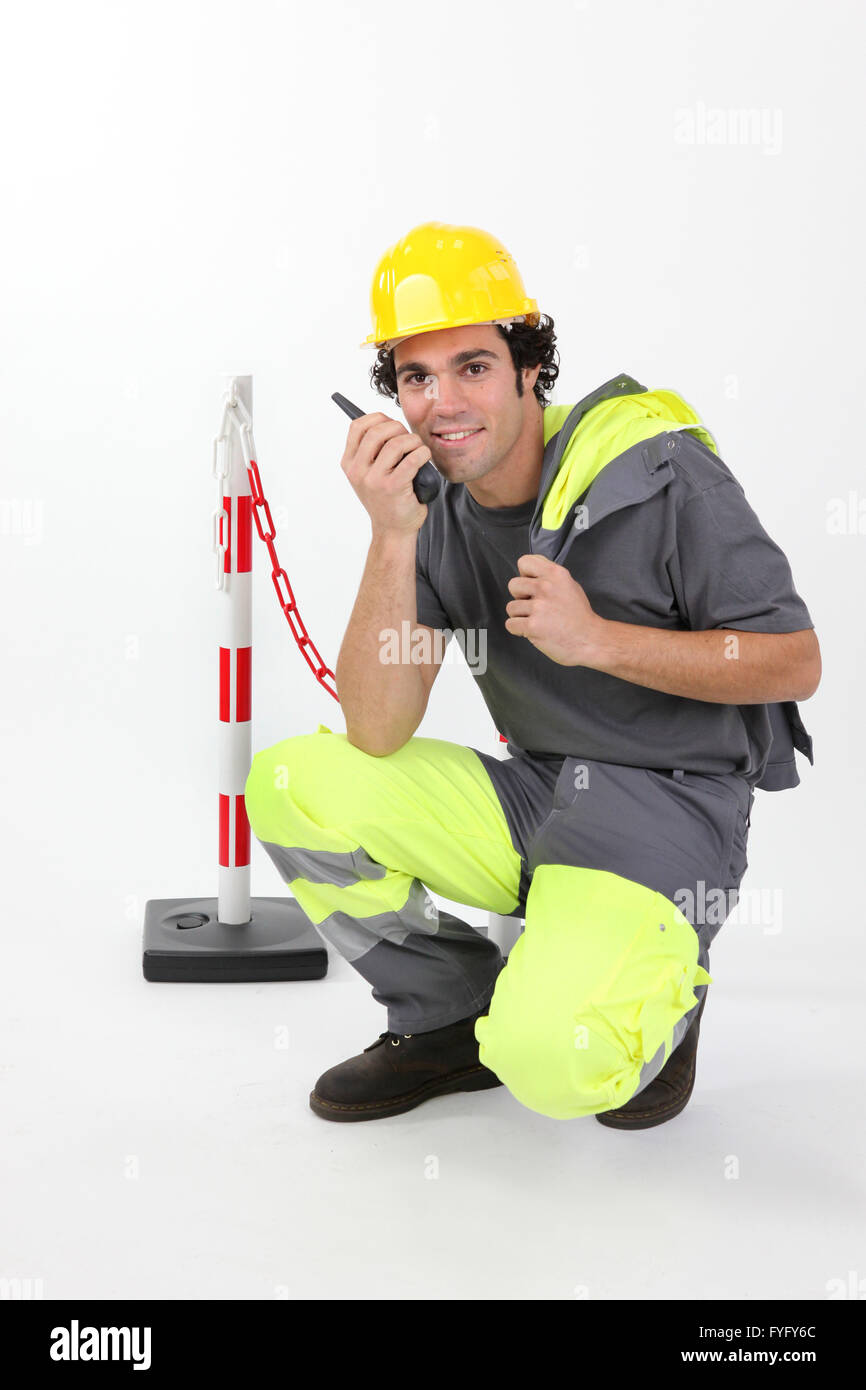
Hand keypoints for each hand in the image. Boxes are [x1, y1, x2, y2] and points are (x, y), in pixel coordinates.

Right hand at [340, 412, 429, 535]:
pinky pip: (412, 459)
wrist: (393, 530)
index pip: (357, 427)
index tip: (390, 424)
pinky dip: (423, 453)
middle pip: (377, 431)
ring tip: (418, 449)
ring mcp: (375, 480)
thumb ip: (369, 451)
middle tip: (408, 438)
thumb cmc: (385, 499)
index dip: (377, 418)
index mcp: (349, 464)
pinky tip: (424, 458)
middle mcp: (358, 471)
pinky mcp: (394, 487)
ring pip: (396, 443)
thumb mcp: (367, 475)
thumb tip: (385, 422)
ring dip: (413, 441)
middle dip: (398, 428)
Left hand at [505, 554, 602, 665]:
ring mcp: (539, 607)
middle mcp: (546, 587)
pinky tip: (534, 631)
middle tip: (535, 607)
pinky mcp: (533, 626)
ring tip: (538, 620)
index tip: (533, 587)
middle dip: (520, 597)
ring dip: (521, 616)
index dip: (525, 576)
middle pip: (513, 585)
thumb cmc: (580, 616)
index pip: (524, 562)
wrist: (590, 640)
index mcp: (556, 574)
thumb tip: (530, 574)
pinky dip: (519, 630)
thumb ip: (550, 577)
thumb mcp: (570, 585)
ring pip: (511, 607)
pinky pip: (510, 624)